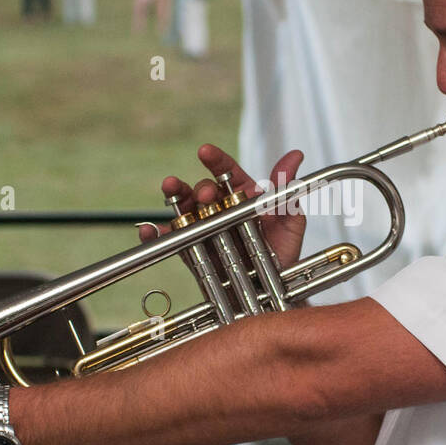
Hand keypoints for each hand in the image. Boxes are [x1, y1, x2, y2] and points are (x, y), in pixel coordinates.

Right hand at [139, 145, 305, 268]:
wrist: (272, 292)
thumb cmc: (283, 254)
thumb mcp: (290, 221)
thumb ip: (287, 190)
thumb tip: (295, 156)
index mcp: (244, 197)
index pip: (227, 172)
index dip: (216, 160)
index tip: (205, 152)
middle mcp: (222, 210)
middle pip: (202, 191)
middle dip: (199, 188)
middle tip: (203, 196)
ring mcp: (205, 230)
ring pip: (184, 208)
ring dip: (173, 196)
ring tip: (169, 188)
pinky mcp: (192, 251)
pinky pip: (172, 240)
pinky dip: (156, 234)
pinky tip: (150, 229)